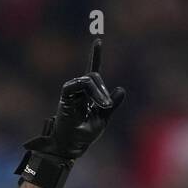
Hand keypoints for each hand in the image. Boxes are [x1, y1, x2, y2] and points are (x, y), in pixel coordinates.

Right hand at [24, 39, 125, 162]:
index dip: (95, 57)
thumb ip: (112, 105)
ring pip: (89, 79)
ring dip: (99, 92)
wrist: (71, 146)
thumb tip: (121, 89)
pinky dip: (90, 90)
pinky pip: (79, 84)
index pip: (92, 72)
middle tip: (106, 105)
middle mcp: (78, 91)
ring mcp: (71, 93)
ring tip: (102, 106)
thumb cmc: (84, 135)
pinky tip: (94, 102)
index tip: (98, 41)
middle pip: (94, 75)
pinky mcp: (65, 96)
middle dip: (103, 89)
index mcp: (86, 95)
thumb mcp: (103, 119)